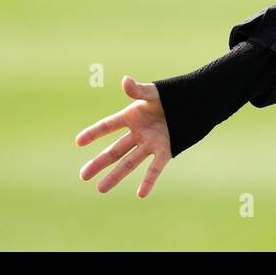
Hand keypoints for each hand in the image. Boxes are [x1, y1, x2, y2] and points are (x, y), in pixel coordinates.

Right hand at [76, 76, 171, 197]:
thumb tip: (125, 81)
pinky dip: (149, 180)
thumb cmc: (173, 94)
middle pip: (114, 150)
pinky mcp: (166, 150)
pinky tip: (141, 193)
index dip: (93, 133)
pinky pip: (155, 168)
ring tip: (101, 189)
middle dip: (99, 163)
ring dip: (116, 176)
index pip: (108, 126)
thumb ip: (139, 90)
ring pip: (129, 162)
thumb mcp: (155, 92)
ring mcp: (151, 143)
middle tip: (83, 176)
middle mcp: (138, 132)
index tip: (78, 141)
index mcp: (132, 116)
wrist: (196, 102)